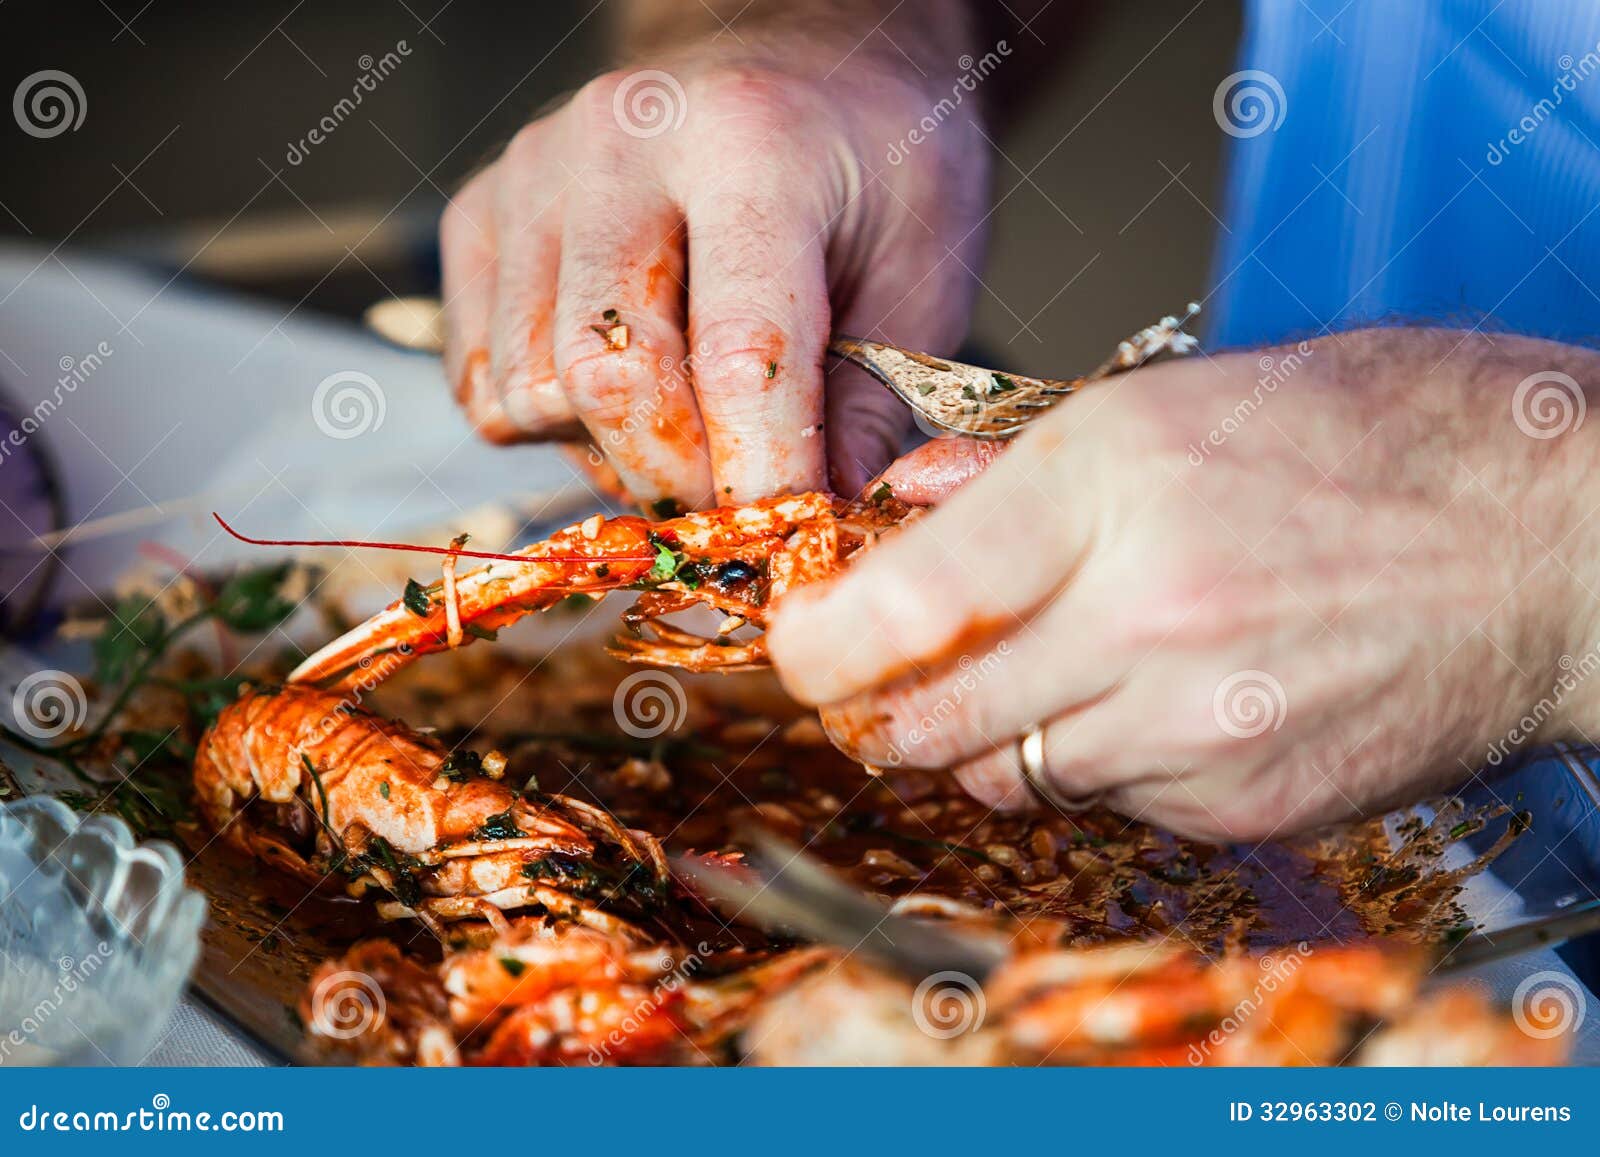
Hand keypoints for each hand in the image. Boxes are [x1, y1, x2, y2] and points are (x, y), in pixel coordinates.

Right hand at [439, 3, 989, 506]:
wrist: (799, 54)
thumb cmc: (873, 165)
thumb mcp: (921, 271)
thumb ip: (872, 404)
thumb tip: (810, 530)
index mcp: (753, 143)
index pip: (739, 355)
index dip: (762, 479)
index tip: (787, 543)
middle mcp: (620, 140)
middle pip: (606, 375)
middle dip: (674, 481)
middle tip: (735, 504)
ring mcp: (534, 170)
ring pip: (528, 390)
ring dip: (610, 454)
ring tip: (687, 424)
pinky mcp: (481, 210)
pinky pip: (479, 379)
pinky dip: (548, 424)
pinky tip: (626, 386)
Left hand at [768, 329, 1599, 838]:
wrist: (1554, 549)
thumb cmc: (1384, 442)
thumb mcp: (1181, 400)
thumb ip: (1019, 469)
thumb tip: (907, 509)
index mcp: (1112, 484)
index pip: (904, 604)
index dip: (818, 641)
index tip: (801, 645)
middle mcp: (1141, 617)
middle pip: (930, 720)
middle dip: (878, 710)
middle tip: (878, 681)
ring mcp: (1194, 728)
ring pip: (1006, 774)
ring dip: (982, 739)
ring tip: (1028, 674)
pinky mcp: (1240, 804)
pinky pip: (1104, 803)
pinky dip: (1088, 763)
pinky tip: (1142, 701)